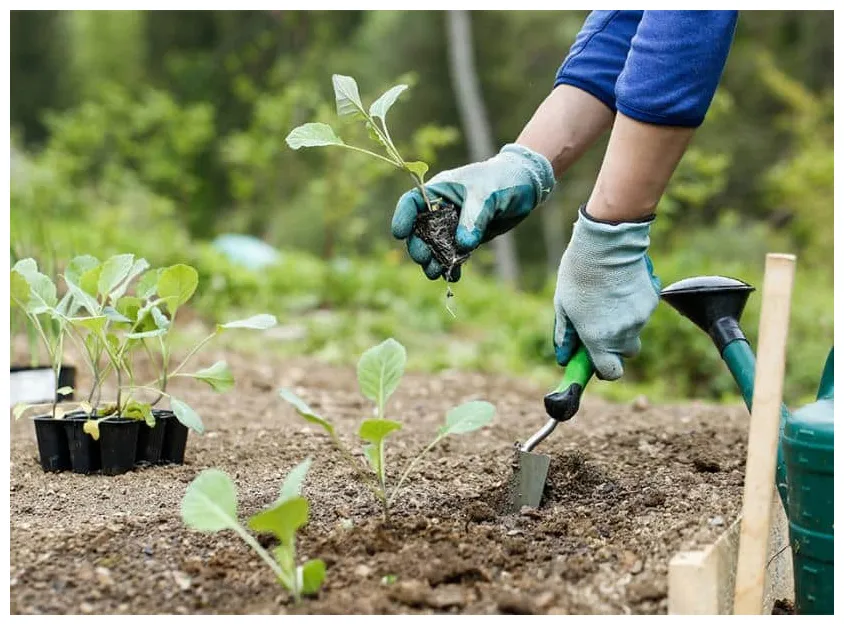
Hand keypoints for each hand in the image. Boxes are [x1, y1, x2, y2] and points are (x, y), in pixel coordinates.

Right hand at [391, 143, 554, 280]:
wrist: (525, 186)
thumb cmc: (502, 180)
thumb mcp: (487, 195)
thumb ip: (473, 219)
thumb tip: (462, 245)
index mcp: (439, 191)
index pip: (412, 203)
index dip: (402, 217)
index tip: (399, 234)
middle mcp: (441, 209)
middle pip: (419, 231)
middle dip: (419, 247)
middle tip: (425, 259)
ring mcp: (453, 226)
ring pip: (434, 247)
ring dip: (433, 261)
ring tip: (436, 273)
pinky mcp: (466, 238)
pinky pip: (454, 255)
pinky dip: (452, 267)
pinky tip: (454, 277)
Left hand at [553, 207, 660, 380]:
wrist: (606, 243)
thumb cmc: (578, 273)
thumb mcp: (562, 305)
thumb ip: (565, 335)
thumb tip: (565, 358)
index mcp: (598, 338)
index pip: (611, 372)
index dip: (604, 369)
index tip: (596, 359)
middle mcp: (623, 333)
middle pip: (626, 353)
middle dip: (615, 346)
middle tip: (600, 327)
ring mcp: (641, 317)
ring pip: (635, 331)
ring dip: (623, 324)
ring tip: (607, 298)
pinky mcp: (652, 301)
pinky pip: (642, 312)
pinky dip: (633, 306)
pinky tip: (619, 286)